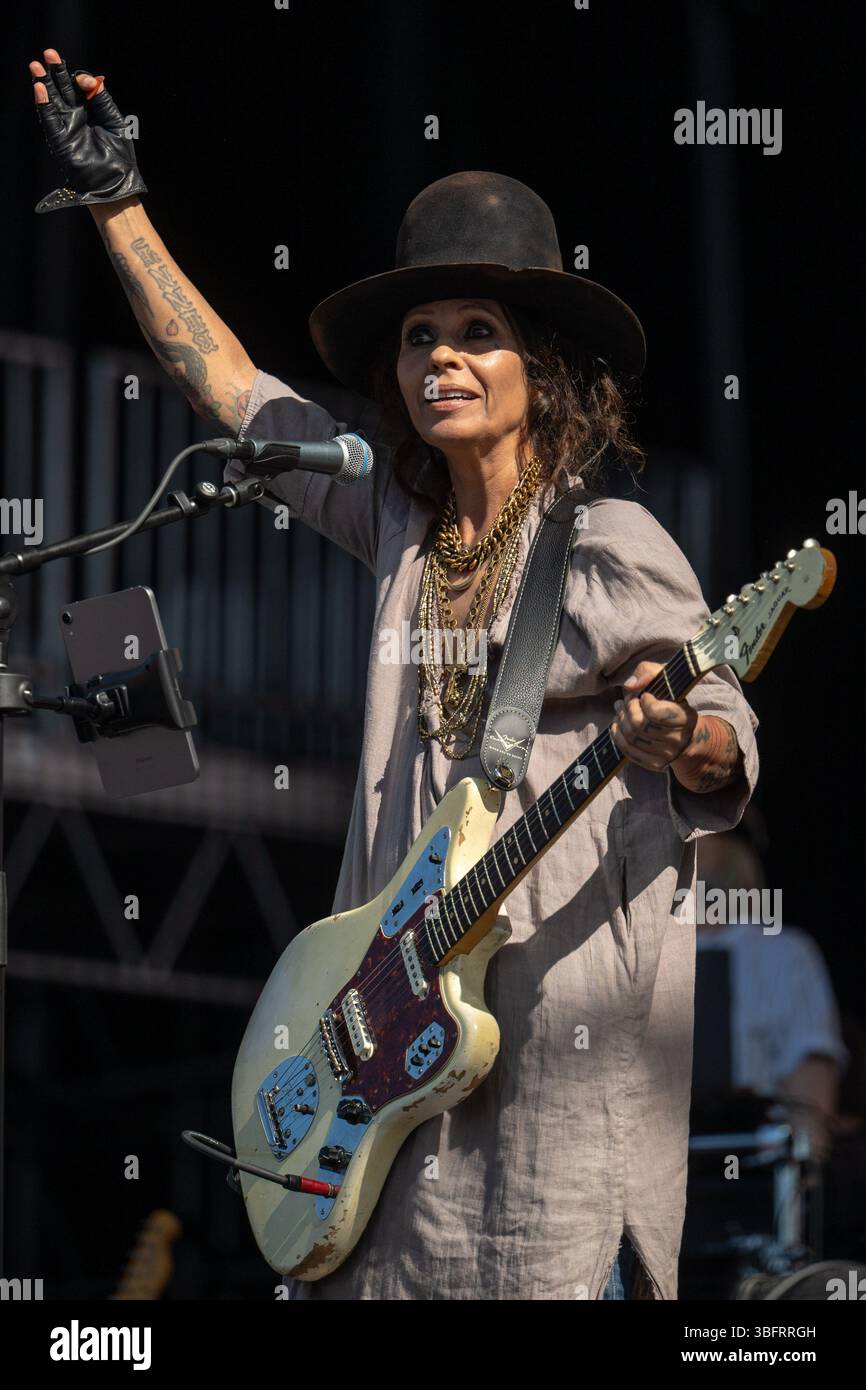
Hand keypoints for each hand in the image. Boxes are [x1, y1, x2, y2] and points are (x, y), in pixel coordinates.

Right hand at [29, 46, 146, 212]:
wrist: (117, 185)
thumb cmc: (120, 156)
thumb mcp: (114, 121)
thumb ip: (101, 98)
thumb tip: (84, 78)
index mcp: (90, 111)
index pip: (75, 87)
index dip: (70, 75)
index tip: (73, 70)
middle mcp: (76, 118)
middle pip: (61, 90)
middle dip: (53, 72)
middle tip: (47, 54)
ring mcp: (67, 129)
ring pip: (52, 102)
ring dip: (43, 85)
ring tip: (35, 67)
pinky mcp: (61, 141)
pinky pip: (49, 121)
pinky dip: (44, 106)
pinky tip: (39, 90)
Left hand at [610, 659, 698, 771]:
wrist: (686, 735)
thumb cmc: (672, 702)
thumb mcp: (666, 680)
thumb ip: (649, 671)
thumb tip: (629, 685)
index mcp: (685, 718)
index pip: (656, 713)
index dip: (644, 701)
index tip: (644, 695)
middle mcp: (678, 739)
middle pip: (639, 725)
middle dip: (628, 709)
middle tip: (627, 700)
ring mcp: (667, 755)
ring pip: (632, 738)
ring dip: (620, 720)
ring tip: (620, 710)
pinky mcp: (655, 764)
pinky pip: (628, 752)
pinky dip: (617, 736)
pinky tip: (617, 725)